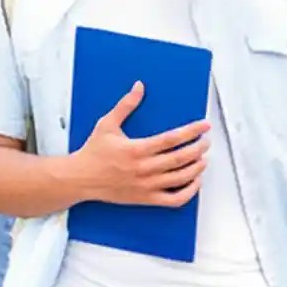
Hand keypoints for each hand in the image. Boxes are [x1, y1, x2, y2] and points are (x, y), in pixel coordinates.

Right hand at [77, 81, 210, 207]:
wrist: (80, 179)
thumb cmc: (93, 152)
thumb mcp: (107, 124)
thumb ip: (126, 105)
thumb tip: (139, 87)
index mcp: (136, 149)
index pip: (171, 139)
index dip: (191, 132)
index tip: (203, 126)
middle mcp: (143, 169)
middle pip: (180, 159)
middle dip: (198, 148)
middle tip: (206, 141)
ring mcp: (145, 186)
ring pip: (180, 179)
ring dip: (196, 168)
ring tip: (203, 159)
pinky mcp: (145, 199)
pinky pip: (173, 200)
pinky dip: (189, 192)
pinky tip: (195, 182)